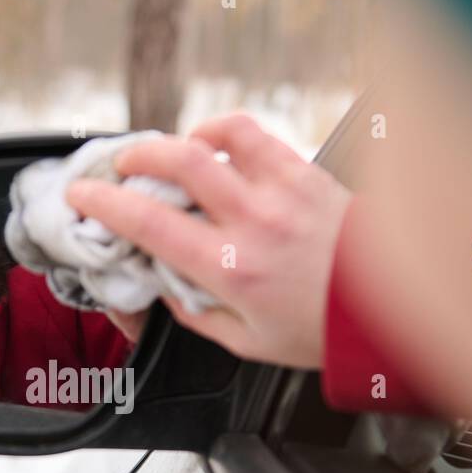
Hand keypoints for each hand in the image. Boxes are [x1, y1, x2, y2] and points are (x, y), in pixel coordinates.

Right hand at [66, 113, 351, 368]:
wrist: (390, 306)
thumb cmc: (321, 330)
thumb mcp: (246, 342)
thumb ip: (195, 314)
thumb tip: (164, 288)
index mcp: (230, 269)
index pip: (149, 223)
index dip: (103, 204)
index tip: (81, 197)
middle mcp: (251, 221)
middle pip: (175, 162)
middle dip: (132, 157)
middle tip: (117, 168)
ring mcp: (280, 190)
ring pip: (212, 137)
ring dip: (175, 138)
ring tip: (163, 153)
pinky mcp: (303, 172)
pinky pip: (252, 132)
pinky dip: (221, 130)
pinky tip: (212, 144)